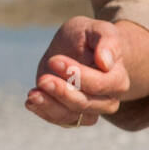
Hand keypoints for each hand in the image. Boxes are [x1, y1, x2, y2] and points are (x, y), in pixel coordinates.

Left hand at [25, 17, 148, 127]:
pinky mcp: (73, 115)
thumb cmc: (90, 37)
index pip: (100, 84)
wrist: (78, 47)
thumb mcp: (98, 29)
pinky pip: (60, 120)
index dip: (78, 75)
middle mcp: (108, 99)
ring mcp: (90, 109)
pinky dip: (44, 112)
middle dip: (62, 92)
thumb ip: (107, 41)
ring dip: (50, 106)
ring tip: (33, 94)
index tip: (55, 60)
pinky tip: (31, 101)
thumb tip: (106, 62)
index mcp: (118, 78)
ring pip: (72, 116)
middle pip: (86, 103)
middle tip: (43, 79)